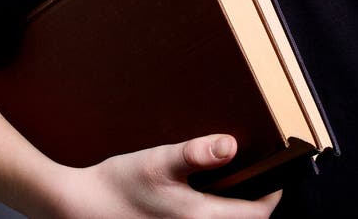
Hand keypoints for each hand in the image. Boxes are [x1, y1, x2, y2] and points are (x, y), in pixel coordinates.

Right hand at [39, 134, 282, 218]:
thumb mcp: (159, 161)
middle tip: (257, 174)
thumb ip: (197, 153)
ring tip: (232, 179)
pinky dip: (212, 211)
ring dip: (232, 207)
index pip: (256, 215)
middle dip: (253, 201)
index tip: (279, 174)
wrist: (79, 207)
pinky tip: (200, 192)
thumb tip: (231, 145)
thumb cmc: (118, 185)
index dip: (272, 195)